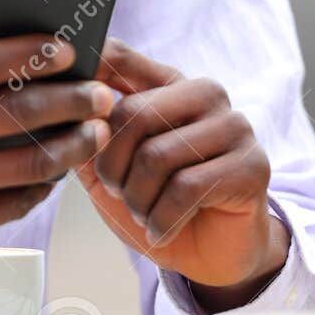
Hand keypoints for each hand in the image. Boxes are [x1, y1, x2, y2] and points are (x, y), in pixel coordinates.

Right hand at [0, 36, 113, 273]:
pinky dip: (46, 183)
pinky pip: (17, 202)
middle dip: (73, 100)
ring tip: (96, 132)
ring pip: (31, 164)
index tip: (69, 51)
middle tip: (103, 94)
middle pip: (19, 112)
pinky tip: (59, 168)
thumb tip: (17, 54)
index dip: (33, 54)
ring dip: (74, 146)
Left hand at [76, 39, 287, 307]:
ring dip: (137, 200)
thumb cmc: (157, 205)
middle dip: (112, 167)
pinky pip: (186, 188)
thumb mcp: (109, 171)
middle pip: (134, 114)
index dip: (86, 72)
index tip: (64, 96)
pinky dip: (162, 219)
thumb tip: (62, 107)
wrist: (210, 256)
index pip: (119, 58)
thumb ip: (87, 137)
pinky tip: (160, 230)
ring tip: (144, 214)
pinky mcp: (252, 165)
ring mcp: (234, 126)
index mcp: (167, 84)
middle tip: (118, 193)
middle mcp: (204, 93)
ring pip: (157, 156)